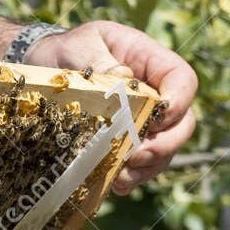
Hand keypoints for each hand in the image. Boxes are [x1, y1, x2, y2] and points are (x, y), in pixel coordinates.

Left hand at [26, 21, 196, 193]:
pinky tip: (114, 183)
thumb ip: (100, 59)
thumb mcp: (80, 46)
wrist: (47, 70)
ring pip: (165, 151)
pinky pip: (142, 167)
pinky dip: (132, 178)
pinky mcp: (128, 145)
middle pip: (182, 123)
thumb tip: (123, 78)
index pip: (182, 80)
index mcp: (150, 62)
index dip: (179, 101)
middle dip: (165, 144)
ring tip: (121, 176)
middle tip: (137, 157)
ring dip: (147, 168)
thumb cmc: (69, 52)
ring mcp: (144, 123)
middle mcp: (155, 95)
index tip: (158, 118)